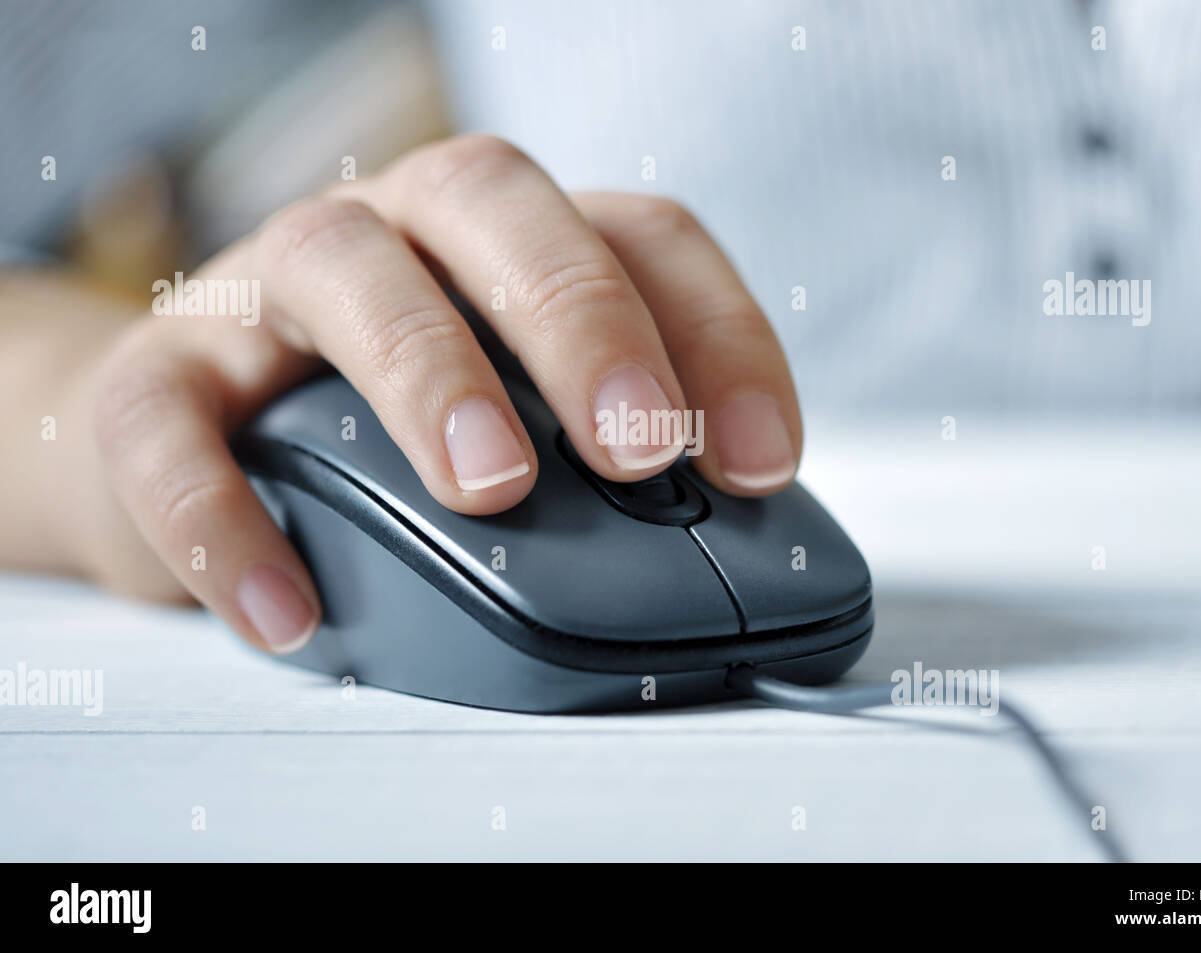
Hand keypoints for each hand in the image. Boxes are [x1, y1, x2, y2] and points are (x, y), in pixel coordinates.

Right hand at [82, 135, 802, 653]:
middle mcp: (399, 230)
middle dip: (580, 321)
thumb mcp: (518, 430)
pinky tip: (292, 613)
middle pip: (495, 204)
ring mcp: (269, 286)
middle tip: (640, 450)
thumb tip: (723, 557)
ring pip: (343, 269)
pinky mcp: (157, 373)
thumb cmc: (391, 438)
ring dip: (429, 373)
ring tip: (489, 491)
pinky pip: (170, 426)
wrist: (196, 443)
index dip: (718, 335)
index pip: (640, 236)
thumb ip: (603, 464)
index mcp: (511, 239)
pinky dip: (225, 519)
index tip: (764, 463)